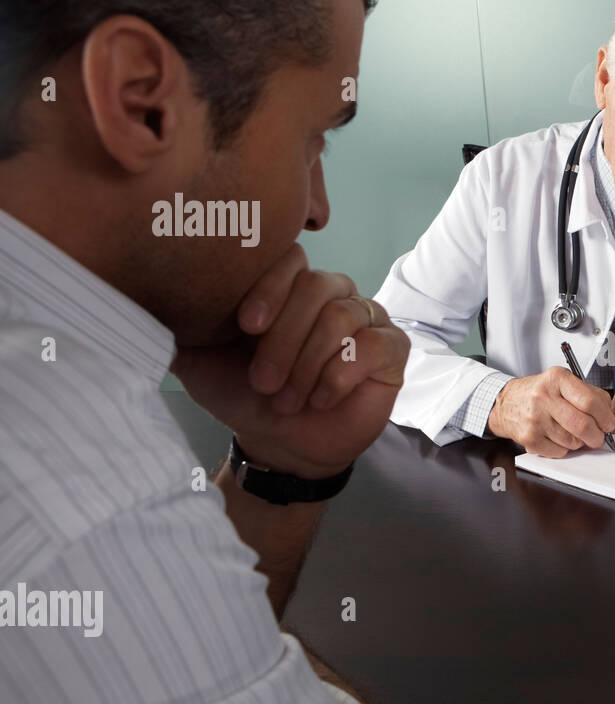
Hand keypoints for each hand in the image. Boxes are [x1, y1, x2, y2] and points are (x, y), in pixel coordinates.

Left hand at [170, 243, 408, 478]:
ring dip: (309, 363)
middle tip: (263, 382)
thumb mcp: (198, 360)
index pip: (290, 257)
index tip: (245, 327)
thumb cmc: (244, 397)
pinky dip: (341, 373)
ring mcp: (367, 319)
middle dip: (286, 339)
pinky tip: (320, 398)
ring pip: (343, 315)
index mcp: (289, 286)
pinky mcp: (392, 350)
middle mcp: (332, 294)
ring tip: (287, 399)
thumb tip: (133, 292)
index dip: (270, 286)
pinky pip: (376, 344)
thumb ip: (177, 325)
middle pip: (318, 287)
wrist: (281, 446)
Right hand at [486, 367, 614, 457]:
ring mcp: (535, 419)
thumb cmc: (539, 393)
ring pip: (572, 441)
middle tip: (599, 436)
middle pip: (582, 424)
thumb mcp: (563, 382)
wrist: (506, 403)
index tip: (609, 423)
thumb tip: (609, 415)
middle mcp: (544, 397)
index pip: (590, 401)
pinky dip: (565, 448)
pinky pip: (559, 451)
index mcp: (557, 379)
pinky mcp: (529, 439)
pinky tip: (558, 437)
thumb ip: (589, 394)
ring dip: (580, 442)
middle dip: (597, 435)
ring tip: (574, 433)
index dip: (605, 416)